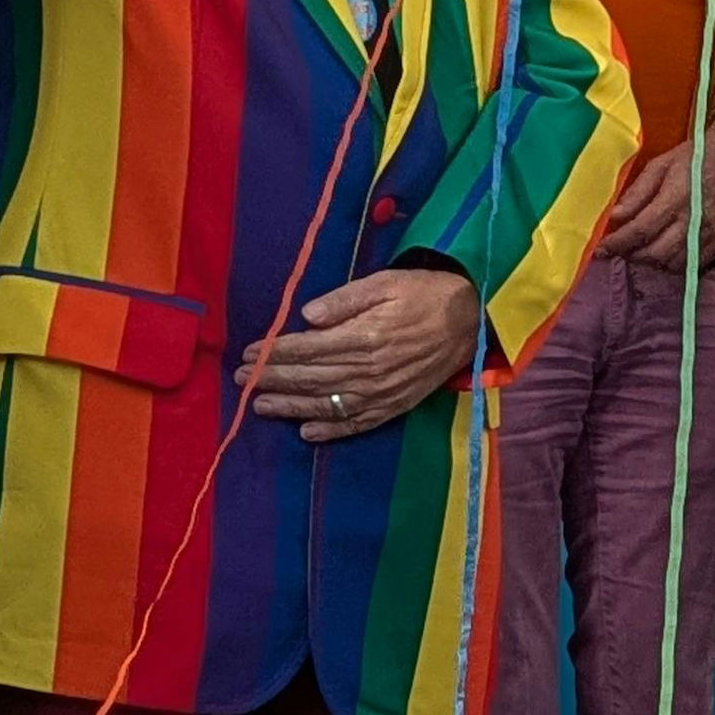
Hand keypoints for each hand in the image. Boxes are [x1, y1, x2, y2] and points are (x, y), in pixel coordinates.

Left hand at [240, 262, 486, 442]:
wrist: (473, 321)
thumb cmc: (427, 294)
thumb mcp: (387, 282)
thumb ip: (346, 300)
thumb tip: (307, 316)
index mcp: (365, 336)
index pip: (307, 348)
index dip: (274, 352)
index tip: (248, 352)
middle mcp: (370, 370)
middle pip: (310, 377)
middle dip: (272, 378)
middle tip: (241, 379)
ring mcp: (382, 393)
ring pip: (326, 404)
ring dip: (290, 406)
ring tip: (261, 405)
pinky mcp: (395, 406)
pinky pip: (357, 423)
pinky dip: (330, 431)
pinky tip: (305, 432)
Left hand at [588, 114, 714, 266]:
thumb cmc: (695, 157)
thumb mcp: (661, 165)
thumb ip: (638, 192)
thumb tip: (614, 217)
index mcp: (676, 198)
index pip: (641, 230)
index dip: (617, 243)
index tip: (600, 249)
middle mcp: (692, 221)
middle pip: (655, 253)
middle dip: (631, 254)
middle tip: (618, 247)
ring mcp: (707, 235)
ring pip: (671, 263)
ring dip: (649, 261)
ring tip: (638, 249)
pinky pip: (690, 265)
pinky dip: (670, 264)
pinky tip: (661, 253)